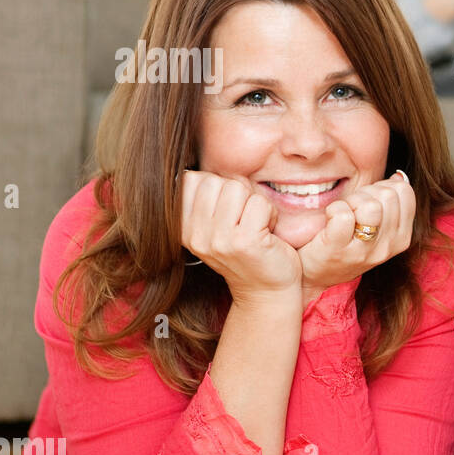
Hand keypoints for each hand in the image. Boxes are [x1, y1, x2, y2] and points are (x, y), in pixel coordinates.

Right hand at [180, 171, 301, 304]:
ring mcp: (218, 239)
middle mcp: (196, 235)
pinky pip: (260, 204)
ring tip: (256, 226)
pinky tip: (267, 234)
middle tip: (246, 220)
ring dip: (256, 204)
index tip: (227, 212)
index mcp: (183, 228)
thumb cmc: (247, 251)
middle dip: (239, 194)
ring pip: (238, 189)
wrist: (267, 291)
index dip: (217, 187)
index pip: (191, 179)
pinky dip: (270, 215)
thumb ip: (205, 198)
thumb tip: (195, 164)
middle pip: (216, 180)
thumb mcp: (215, 225)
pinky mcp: (244, 242)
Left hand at [296, 172, 415, 306]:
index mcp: (401, 239)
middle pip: (388, 195)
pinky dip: (333, 209)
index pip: (405, 192)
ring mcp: (363, 252)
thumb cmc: (344, 244)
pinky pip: (343, 215)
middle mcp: (387, 248)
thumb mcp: (377, 228)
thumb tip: (398, 177)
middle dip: (367, 192)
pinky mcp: (337, 251)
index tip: (369, 199)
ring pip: (370, 206)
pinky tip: (329, 218)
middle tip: (353, 207)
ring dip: (352, 200)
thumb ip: (390, 204)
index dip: (384, 186)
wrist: (313, 274)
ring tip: (343, 212)